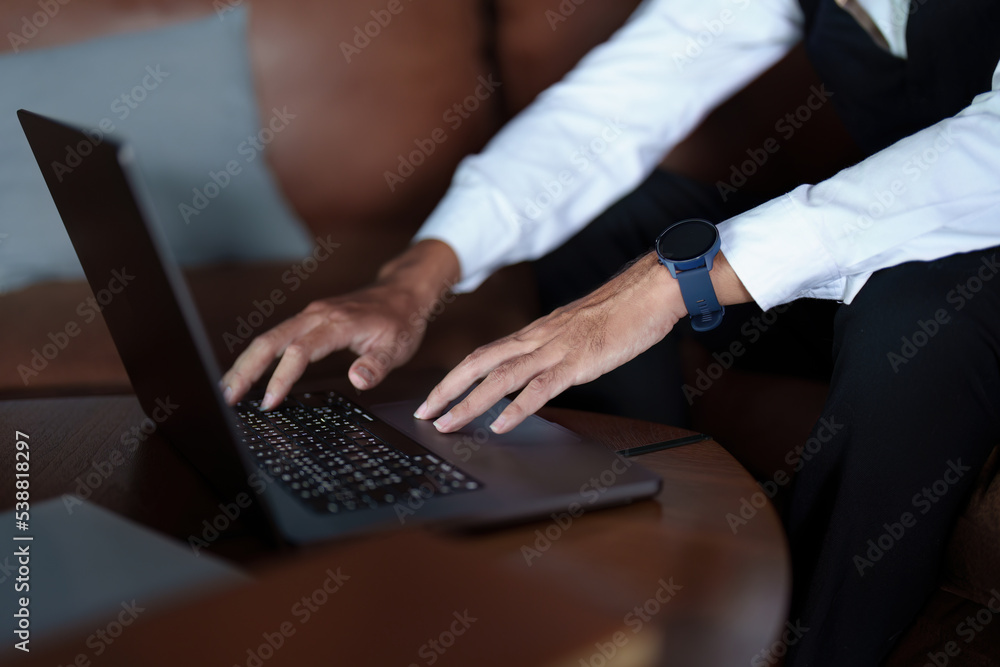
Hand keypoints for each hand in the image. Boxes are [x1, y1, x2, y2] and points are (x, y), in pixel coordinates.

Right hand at [221, 240, 459, 409]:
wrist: (403, 293)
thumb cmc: (401, 320)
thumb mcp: (399, 347)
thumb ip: (377, 365)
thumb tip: (358, 380)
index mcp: (338, 323)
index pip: (300, 351)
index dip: (282, 377)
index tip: (269, 402)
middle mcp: (317, 315)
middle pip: (270, 341)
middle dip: (245, 369)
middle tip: (226, 397)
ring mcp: (310, 315)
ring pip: (268, 337)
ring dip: (246, 363)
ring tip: (227, 390)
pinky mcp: (308, 319)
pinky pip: (277, 336)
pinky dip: (258, 356)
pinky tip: (248, 373)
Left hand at [414, 250, 749, 433]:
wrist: (650, 290)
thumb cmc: (620, 311)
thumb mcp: (577, 333)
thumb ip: (554, 352)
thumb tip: (538, 375)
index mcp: (535, 333)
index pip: (483, 355)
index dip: (454, 377)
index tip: (434, 398)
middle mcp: (537, 338)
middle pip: (479, 362)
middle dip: (447, 389)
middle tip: (424, 413)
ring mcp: (556, 349)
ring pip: (501, 377)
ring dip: (470, 402)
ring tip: (448, 424)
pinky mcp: (578, 361)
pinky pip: (541, 387)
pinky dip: (517, 408)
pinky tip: (501, 424)